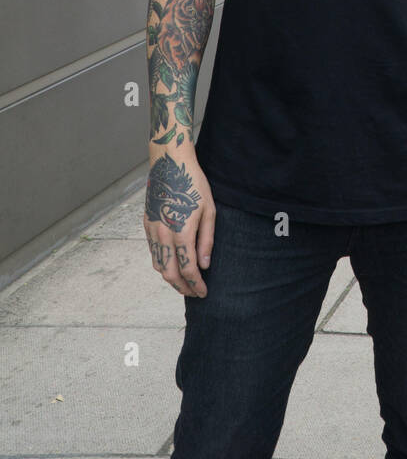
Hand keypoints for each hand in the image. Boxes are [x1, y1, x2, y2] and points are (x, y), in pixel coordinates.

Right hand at [143, 152, 215, 296]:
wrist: (169, 165)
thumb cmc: (193, 185)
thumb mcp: (208, 211)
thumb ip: (206, 241)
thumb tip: (205, 266)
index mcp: (180, 232)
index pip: (187, 269)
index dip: (196, 284)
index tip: (204, 292)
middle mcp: (163, 235)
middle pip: (170, 273)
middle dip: (182, 287)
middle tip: (195, 293)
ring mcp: (152, 230)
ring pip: (158, 265)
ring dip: (170, 278)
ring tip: (184, 283)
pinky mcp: (146, 225)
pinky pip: (153, 252)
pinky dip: (162, 264)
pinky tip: (173, 264)